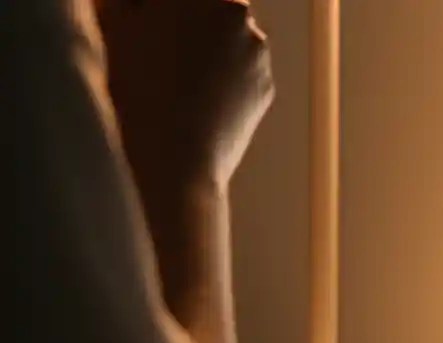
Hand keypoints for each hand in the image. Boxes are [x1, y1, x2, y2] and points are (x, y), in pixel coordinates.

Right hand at [94, 0, 274, 326]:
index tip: (143, 24)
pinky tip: (194, 99)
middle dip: (182, 21)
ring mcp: (258, 50)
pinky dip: (220, 77)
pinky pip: (238, 70)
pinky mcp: (265, 84)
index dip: (154, 9)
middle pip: (205, 7)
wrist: (175, 162)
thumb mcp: (113, 24)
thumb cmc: (134, 90)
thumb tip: (139, 4)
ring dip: (203, 48)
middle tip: (152, 50)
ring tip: (171, 81)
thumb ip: (128, 0)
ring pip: (224, 37)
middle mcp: (239, 13)